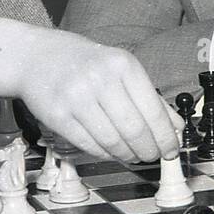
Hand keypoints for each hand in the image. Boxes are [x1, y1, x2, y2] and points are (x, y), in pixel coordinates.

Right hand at [14, 29, 179, 163]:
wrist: (36, 57)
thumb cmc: (85, 63)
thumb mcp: (121, 70)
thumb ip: (150, 98)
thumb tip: (176, 129)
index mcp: (122, 65)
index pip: (153, 111)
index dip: (165, 137)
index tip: (171, 150)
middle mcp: (100, 79)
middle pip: (134, 130)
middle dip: (148, 150)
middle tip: (152, 156)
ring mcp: (77, 97)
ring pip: (112, 141)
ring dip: (127, 155)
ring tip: (133, 156)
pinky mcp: (58, 116)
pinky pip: (90, 145)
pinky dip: (106, 154)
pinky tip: (112, 152)